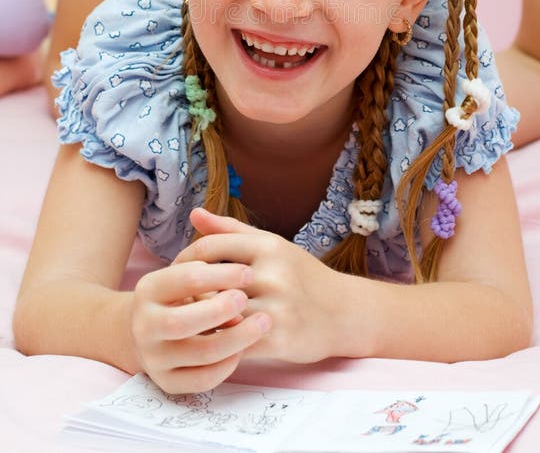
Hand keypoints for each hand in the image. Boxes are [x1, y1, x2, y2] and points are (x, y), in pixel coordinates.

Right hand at [131, 252, 270, 393]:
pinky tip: (242, 349)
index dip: (222, 275)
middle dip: (222, 309)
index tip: (247, 273)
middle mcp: (144, 326)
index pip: (187, 279)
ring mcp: (154, 358)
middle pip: (183, 321)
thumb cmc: (178, 296)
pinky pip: (204, 380)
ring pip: (201, 353)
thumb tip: (239, 305)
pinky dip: (228, 365)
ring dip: (237, 338)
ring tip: (260, 324)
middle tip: (246, 300)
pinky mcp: (168, 382)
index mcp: (148, 291)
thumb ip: (208, 285)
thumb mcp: (185, 279)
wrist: (148, 330)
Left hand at [176, 208, 346, 364]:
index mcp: (267, 246)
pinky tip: (214, 343)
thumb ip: (230, 230)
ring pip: (220, 314)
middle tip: (177, 301)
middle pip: (210, 281)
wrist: (343, 312)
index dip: (185, 259)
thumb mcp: (271, 245)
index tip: (176, 272)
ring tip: (191, 323)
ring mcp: (277, 306)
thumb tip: (194, 213)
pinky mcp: (280, 337)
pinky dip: (220, 344)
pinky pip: (235, 343)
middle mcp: (272, 273)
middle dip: (190, 293)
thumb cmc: (301, 276)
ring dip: (202, 321)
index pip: (209, 247)